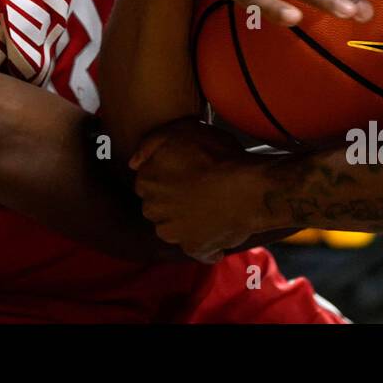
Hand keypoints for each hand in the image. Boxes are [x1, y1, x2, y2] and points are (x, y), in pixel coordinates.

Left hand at [129, 118, 273, 261]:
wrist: (249, 188)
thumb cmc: (217, 156)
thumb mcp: (181, 131)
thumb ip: (150, 145)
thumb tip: (133, 163)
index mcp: (146, 181)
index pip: (148, 181)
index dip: (168, 175)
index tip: (187, 172)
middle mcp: (153, 209)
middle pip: (158, 205)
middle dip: (174, 199)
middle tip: (199, 188)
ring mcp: (172, 232)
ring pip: (174, 227)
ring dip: (187, 221)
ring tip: (212, 207)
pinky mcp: (193, 248)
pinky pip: (197, 250)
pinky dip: (207, 245)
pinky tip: (220, 231)